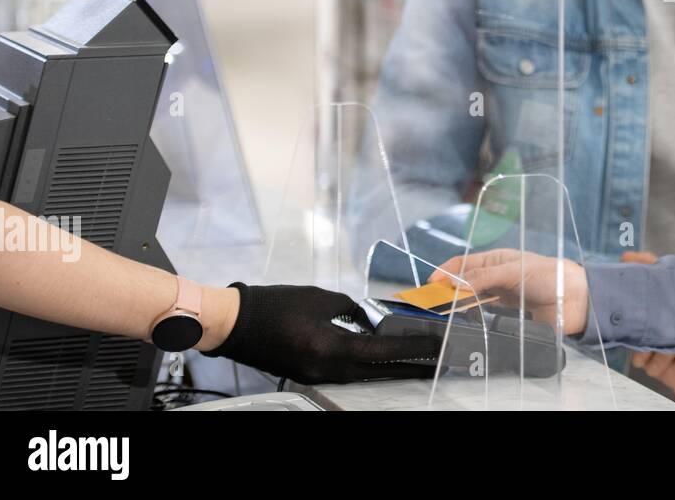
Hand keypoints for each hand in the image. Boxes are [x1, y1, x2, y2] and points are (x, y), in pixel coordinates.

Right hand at [205, 283, 442, 384]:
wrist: (237, 324)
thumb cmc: (277, 305)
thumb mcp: (321, 298)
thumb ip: (351, 309)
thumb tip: (369, 319)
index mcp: (331, 348)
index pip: (382, 351)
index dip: (412, 348)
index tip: (436, 345)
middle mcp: (327, 369)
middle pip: (378, 372)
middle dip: (409, 368)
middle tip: (436, 364)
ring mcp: (318, 376)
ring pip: (363, 375)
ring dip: (389, 369)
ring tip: (415, 364)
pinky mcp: (310, 375)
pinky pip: (347, 374)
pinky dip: (367, 367)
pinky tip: (381, 361)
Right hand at [431, 249, 587, 335]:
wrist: (575, 299)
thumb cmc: (550, 275)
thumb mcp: (515, 270)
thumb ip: (485, 277)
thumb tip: (458, 284)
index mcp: (498, 259)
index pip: (464, 263)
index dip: (446, 272)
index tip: (432, 284)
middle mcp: (497, 276)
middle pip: (465, 282)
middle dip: (448, 290)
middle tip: (432, 301)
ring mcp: (502, 295)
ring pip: (472, 299)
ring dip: (458, 304)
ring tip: (444, 312)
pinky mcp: (508, 314)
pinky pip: (484, 314)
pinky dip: (473, 316)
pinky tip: (465, 319)